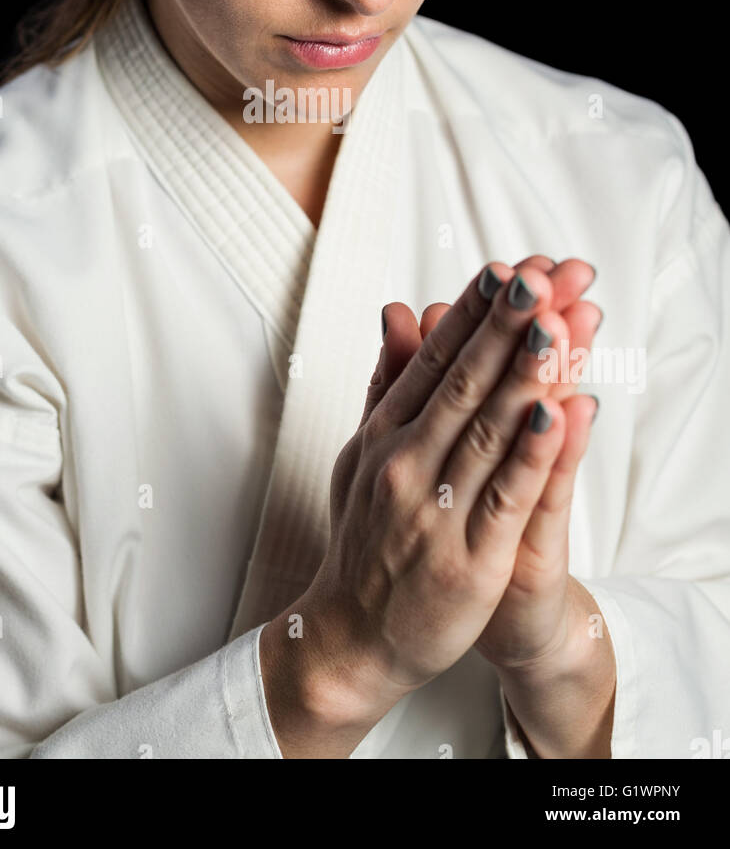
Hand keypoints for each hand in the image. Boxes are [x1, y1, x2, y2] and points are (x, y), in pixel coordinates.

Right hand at [296, 258, 593, 723]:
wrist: (351, 637)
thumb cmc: (366, 538)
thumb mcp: (364, 450)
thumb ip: (389, 379)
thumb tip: (400, 308)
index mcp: (384, 432)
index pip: (434, 358)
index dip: (472, 313)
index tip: (505, 269)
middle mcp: (404, 463)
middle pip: (462, 383)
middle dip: (503, 328)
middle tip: (537, 279)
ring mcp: (434, 511)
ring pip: (486, 432)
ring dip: (523, 376)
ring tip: (554, 327)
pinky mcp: (467, 559)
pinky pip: (504, 497)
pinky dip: (531, 454)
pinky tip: (555, 414)